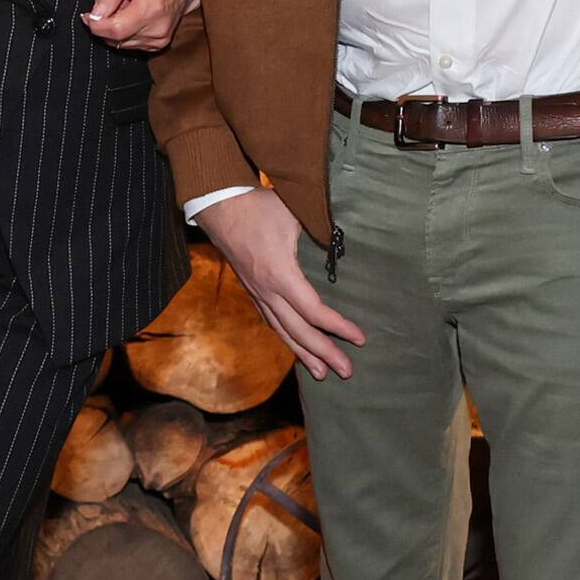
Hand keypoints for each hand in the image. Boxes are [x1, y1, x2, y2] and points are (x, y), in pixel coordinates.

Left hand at [84, 0, 197, 51]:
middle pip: (115, 39)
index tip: (88, 14)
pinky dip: (126, 31)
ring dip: (116, 27)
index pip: (113, 31)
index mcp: (149, 10)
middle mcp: (156, 30)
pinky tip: (133, 15)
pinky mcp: (160, 43)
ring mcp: (160, 39)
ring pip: (121, 43)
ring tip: (126, 6)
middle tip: (112, 3)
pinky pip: (131, 43)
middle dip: (106, 23)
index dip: (95, 24)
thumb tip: (94, 15)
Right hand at [194, 187, 365, 381]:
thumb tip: (346, 242)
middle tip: (347, 372)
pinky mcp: (252, 290)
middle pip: (298, 330)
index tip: (359, 338)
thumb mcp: (295, 214)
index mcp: (281, 274)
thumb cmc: (258, 206)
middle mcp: (267, 291)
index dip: (338, 327)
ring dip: (303, 354)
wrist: (219, 205)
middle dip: (323, 353)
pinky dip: (287, 337)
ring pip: (282, 330)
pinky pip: (271, 320)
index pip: (313, 311)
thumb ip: (321, 232)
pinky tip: (296, 346)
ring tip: (322, 374)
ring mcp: (257, 292)